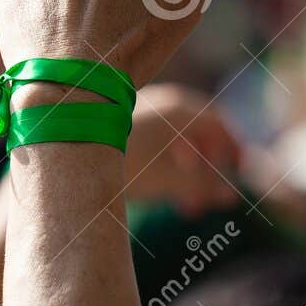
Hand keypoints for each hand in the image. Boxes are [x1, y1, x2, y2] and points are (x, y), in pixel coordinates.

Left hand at [125, 84, 241, 214]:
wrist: (67, 149)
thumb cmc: (123, 163)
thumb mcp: (168, 179)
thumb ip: (202, 186)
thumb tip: (230, 197)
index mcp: (178, 108)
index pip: (216, 121)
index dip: (232, 146)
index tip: (239, 170)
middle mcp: (160, 101)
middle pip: (195, 131)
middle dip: (206, 166)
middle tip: (211, 196)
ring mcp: (137, 109)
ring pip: (171, 138)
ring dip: (185, 170)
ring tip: (186, 204)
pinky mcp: (114, 122)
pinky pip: (150, 139)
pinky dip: (163, 164)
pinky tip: (158, 190)